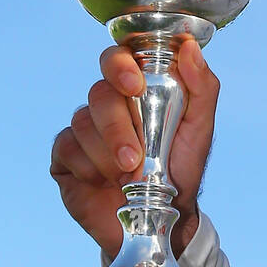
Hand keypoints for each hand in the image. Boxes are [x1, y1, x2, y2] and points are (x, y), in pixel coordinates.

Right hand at [49, 37, 219, 259]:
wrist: (161, 219)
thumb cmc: (181, 168)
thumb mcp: (200, 129)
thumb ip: (202, 87)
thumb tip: (189, 47)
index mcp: (135, 89)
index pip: (117, 59)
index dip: (120, 66)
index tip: (135, 85)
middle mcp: (106, 104)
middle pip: (99, 93)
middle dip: (118, 127)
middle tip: (135, 157)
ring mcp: (83, 130)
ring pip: (83, 123)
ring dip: (108, 154)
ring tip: (129, 177)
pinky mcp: (64, 157)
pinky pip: (66, 148)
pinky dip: (90, 168)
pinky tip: (105, 182)